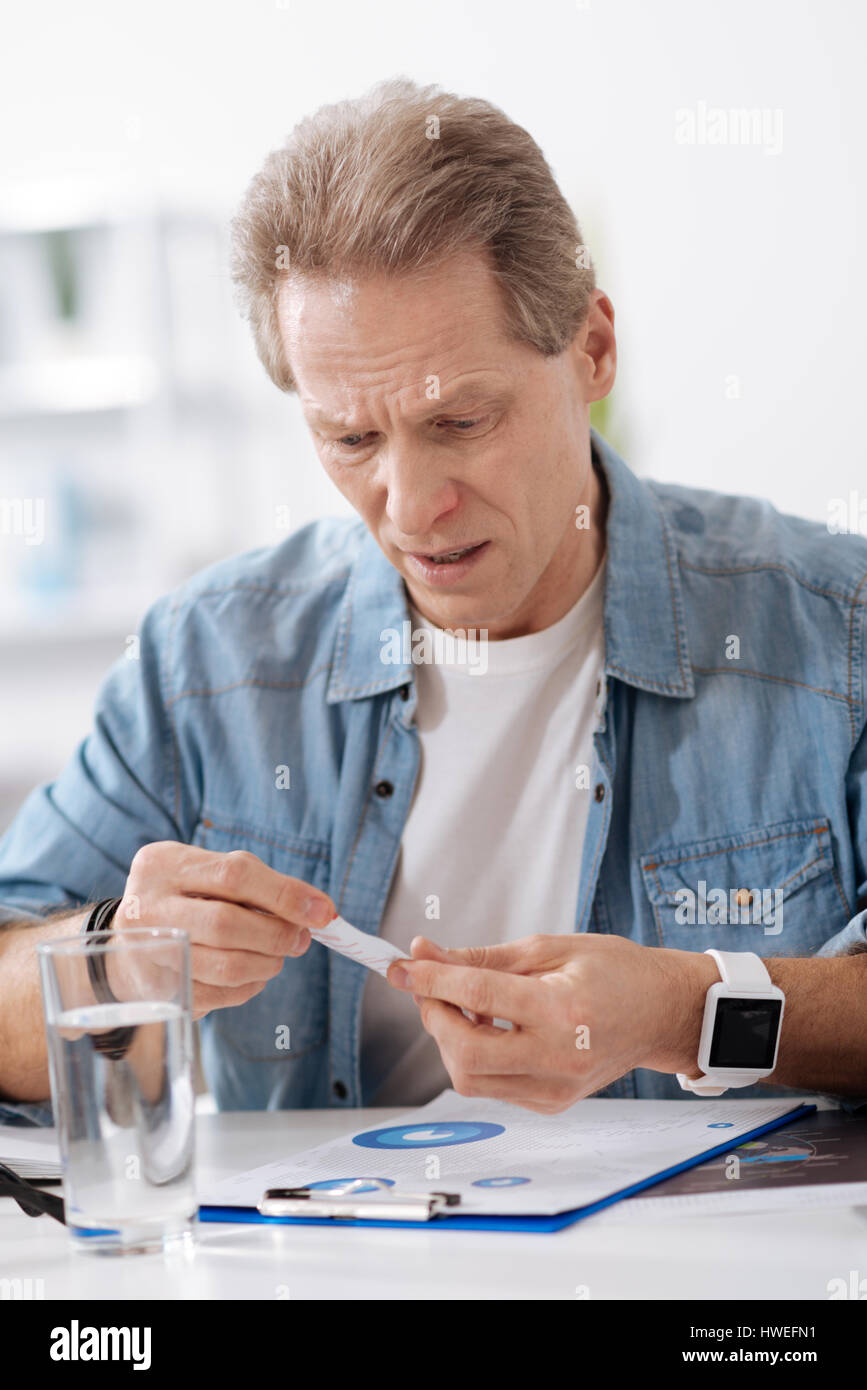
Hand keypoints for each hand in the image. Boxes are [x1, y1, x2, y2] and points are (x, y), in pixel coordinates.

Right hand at [112, 842, 334, 1019]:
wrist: (126, 942)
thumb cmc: (185, 900)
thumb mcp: (209, 874)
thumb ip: (258, 884)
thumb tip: (316, 909)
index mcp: (164, 863)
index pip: (234, 873)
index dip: (285, 894)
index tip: (324, 911)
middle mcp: (146, 904)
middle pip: (226, 924)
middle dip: (276, 934)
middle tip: (300, 939)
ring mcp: (147, 951)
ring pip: (224, 966)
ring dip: (266, 964)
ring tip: (277, 958)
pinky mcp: (157, 990)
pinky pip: (217, 996)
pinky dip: (248, 988)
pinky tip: (253, 977)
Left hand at [386, 933, 716, 1112]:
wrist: (662, 1013)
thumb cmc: (616, 972)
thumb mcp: (549, 948)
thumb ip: (482, 958)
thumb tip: (427, 956)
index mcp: (562, 1010)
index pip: (477, 996)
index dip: (430, 979)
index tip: (401, 965)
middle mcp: (559, 1058)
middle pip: (463, 1052)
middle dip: (433, 1016)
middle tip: (429, 986)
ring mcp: (555, 1089)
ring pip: (470, 1078)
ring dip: (449, 1039)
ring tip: (464, 1005)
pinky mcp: (551, 1104)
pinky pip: (492, 1086)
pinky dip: (475, 1056)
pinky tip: (489, 1027)